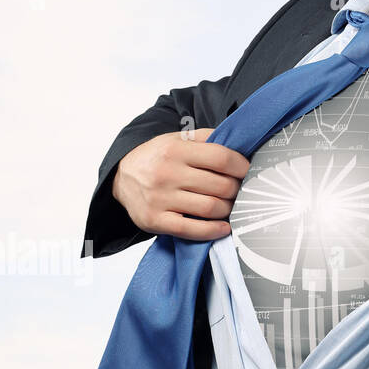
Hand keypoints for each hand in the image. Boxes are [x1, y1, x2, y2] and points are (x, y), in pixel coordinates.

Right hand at [112, 128, 249, 240]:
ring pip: (210, 208)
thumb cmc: (156, 158)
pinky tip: (223, 227)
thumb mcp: (176, 138)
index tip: (247, 171)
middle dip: (237, 189)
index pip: (221, 158)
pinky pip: (192, 229)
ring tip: (229, 206)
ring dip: (228, 209)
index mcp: (175, 149)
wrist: (121, 177)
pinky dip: (213, 230)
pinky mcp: (155, 220)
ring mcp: (160, 199)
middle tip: (240, 191)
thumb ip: (206, 138)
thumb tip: (239, 145)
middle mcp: (167, 173)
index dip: (241, 166)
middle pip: (220, 185)